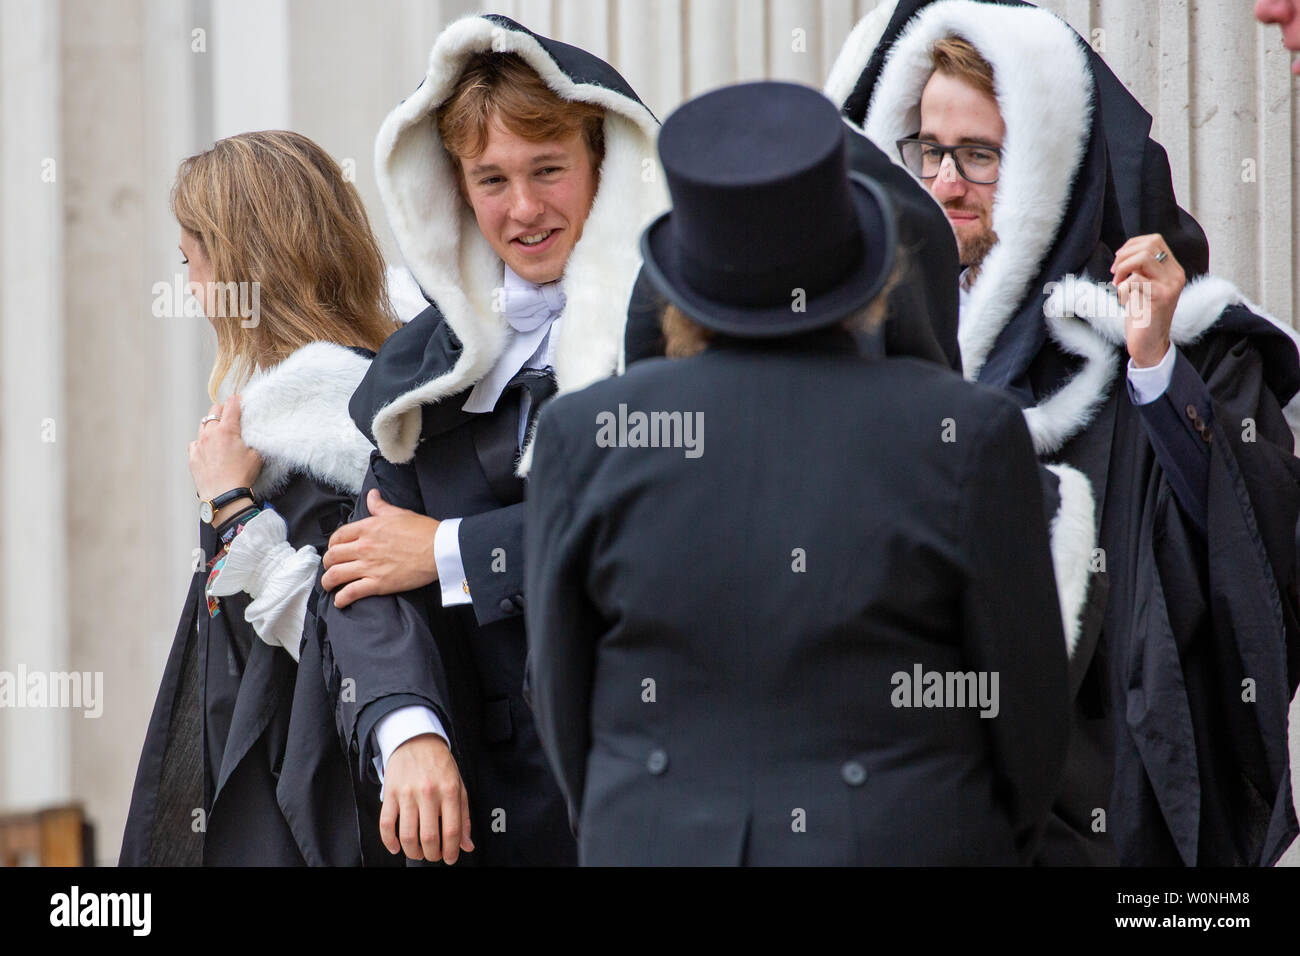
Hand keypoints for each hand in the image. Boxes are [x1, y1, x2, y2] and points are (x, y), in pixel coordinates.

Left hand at [189, 394, 262, 500]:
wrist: (224, 496)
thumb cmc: (241, 477)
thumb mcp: (257, 455)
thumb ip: (254, 440)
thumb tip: (255, 435)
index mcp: (227, 430)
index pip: (231, 404)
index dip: (238, 400)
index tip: (241, 401)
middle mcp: (210, 433)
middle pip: (214, 410)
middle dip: (223, 410)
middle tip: (232, 416)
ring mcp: (199, 444)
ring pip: (203, 425)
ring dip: (212, 425)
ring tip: (220, 433)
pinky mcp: (193, 456)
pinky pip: (195, 442)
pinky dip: (202, 442)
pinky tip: (210, 449)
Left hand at [322, 488, 439, 606]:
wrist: (439, 549)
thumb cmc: (423, 531)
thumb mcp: (399, 513)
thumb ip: (380, 506)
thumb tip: (372, 495)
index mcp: (368, 528)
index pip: (338, 536)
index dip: (332, 544)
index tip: (335, 550)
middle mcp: (364, 547)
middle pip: (332, 556)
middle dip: (327, 563)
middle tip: (330, 567)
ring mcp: (369, 566)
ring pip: (335, 575)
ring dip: (327, 582)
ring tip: (329, 586)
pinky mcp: (378, 584)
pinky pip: (351, 592)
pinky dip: (341, 598)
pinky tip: (340, 601)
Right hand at [379, 734, 472, 862]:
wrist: (417, 740)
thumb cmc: (440, 765)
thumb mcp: (459, 785)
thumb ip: (463, 816)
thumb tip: (467, 844)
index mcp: (449, 791)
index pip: (452, 830)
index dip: (452, 851)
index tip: (450, 858)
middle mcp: (428, 793)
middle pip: (429, 837)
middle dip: (433, 855)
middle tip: (434, 856)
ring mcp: (407, 793)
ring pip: (407, 835)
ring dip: (413, 852)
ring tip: (418, 852)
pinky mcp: (390, 793)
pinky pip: (386, 824)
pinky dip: (390, 841)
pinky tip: (396, 847)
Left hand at [1111, 233, 1185, 367]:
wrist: (1149, 344)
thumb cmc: (1142, 315)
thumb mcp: (1142, 286)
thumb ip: (1140, 269)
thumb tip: (1124, 252)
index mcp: (1173, 269)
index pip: (1155, 240)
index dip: (1131, 245)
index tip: (1119, 261)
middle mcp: (1176, 274)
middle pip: (1148, 245)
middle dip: (1123, 256)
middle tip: (1114, 274)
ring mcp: (1171, 285)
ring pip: (1143, 258)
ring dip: (1122, 268)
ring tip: (1117, 284)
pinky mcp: (1161, 298)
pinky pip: (1135, 280)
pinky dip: (1122, 288)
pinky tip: (1123, 300)